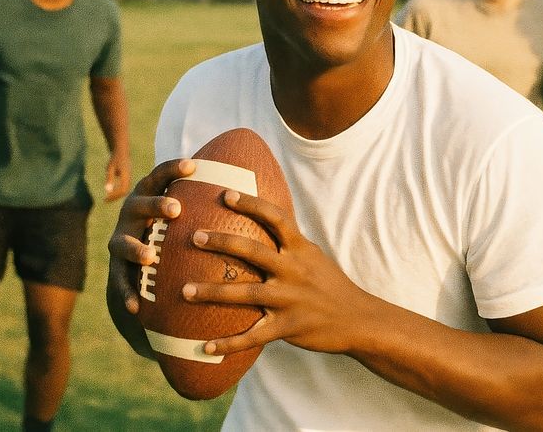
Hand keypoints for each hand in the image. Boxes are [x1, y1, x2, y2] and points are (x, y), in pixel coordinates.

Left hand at [103, 150, 130, 201]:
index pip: (122, 190)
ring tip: (107, 198)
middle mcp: (129, 178)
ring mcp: (129, 178)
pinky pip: (124, 188)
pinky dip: (117, 192)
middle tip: (105, 200)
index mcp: (126, 176)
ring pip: (125, 191)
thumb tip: (108, 191)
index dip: (115, 195)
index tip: (105, 198)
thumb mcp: (110, 168)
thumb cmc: (115, 159)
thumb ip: (110, 179)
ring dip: (116, 195)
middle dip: (115, 197)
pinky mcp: (127, 178)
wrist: (121, 151)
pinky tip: (110, 192)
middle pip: (124, 192)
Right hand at [106, 159, 193, 358]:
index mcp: (149, 194)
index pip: (159, 176)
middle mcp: (131, 215)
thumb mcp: (187, 211)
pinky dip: (126, 292)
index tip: (193, 166)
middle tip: (175, 208)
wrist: (141, 259)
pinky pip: (119, 281)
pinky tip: (135, 306)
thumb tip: (253, 182)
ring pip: (122, 243)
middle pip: (138, 205)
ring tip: (150, 257)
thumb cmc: (176, 228)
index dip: (173, 169)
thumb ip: (207, 200)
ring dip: (135, 248)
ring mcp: (120, 240)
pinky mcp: (116, 268)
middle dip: (155, 205)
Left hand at [183, 189, 373, 357]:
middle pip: (253, 250)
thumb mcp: (314, 256)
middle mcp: (293, 270)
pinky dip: (228, 344)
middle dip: (221, 242)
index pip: (275, 218)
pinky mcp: (288, 327)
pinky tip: (206, 346)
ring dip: (212, 293)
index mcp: (300, 249)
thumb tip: (265, 220)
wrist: (357, 319)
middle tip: (194, 237)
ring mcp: (289, 299)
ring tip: (184, 291)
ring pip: (245, 294)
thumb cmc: (331, 284)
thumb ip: (289, 242)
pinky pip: (253, 336)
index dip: (250, 204)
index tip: (225, 194)